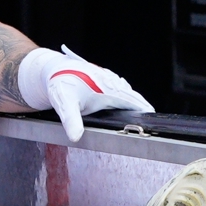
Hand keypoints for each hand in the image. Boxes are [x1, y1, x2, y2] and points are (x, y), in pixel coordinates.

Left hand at [18, 46, 154, 140]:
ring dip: (134, 102)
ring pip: (126, 92)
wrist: (51, 68)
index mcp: (107, 88)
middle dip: (142, 107)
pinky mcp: (104, 80)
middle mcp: (111, 82)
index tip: (154, 119)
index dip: (143, 109)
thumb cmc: (59, 84)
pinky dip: (125, 98)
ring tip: (142, 114)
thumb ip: (71, 121)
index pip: (132, 100)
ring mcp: (108, 79)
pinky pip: (119, 89)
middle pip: (132, 97)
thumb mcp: (64, 103)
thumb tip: (75, 137)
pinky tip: (123, 105)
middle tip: (151, 121)